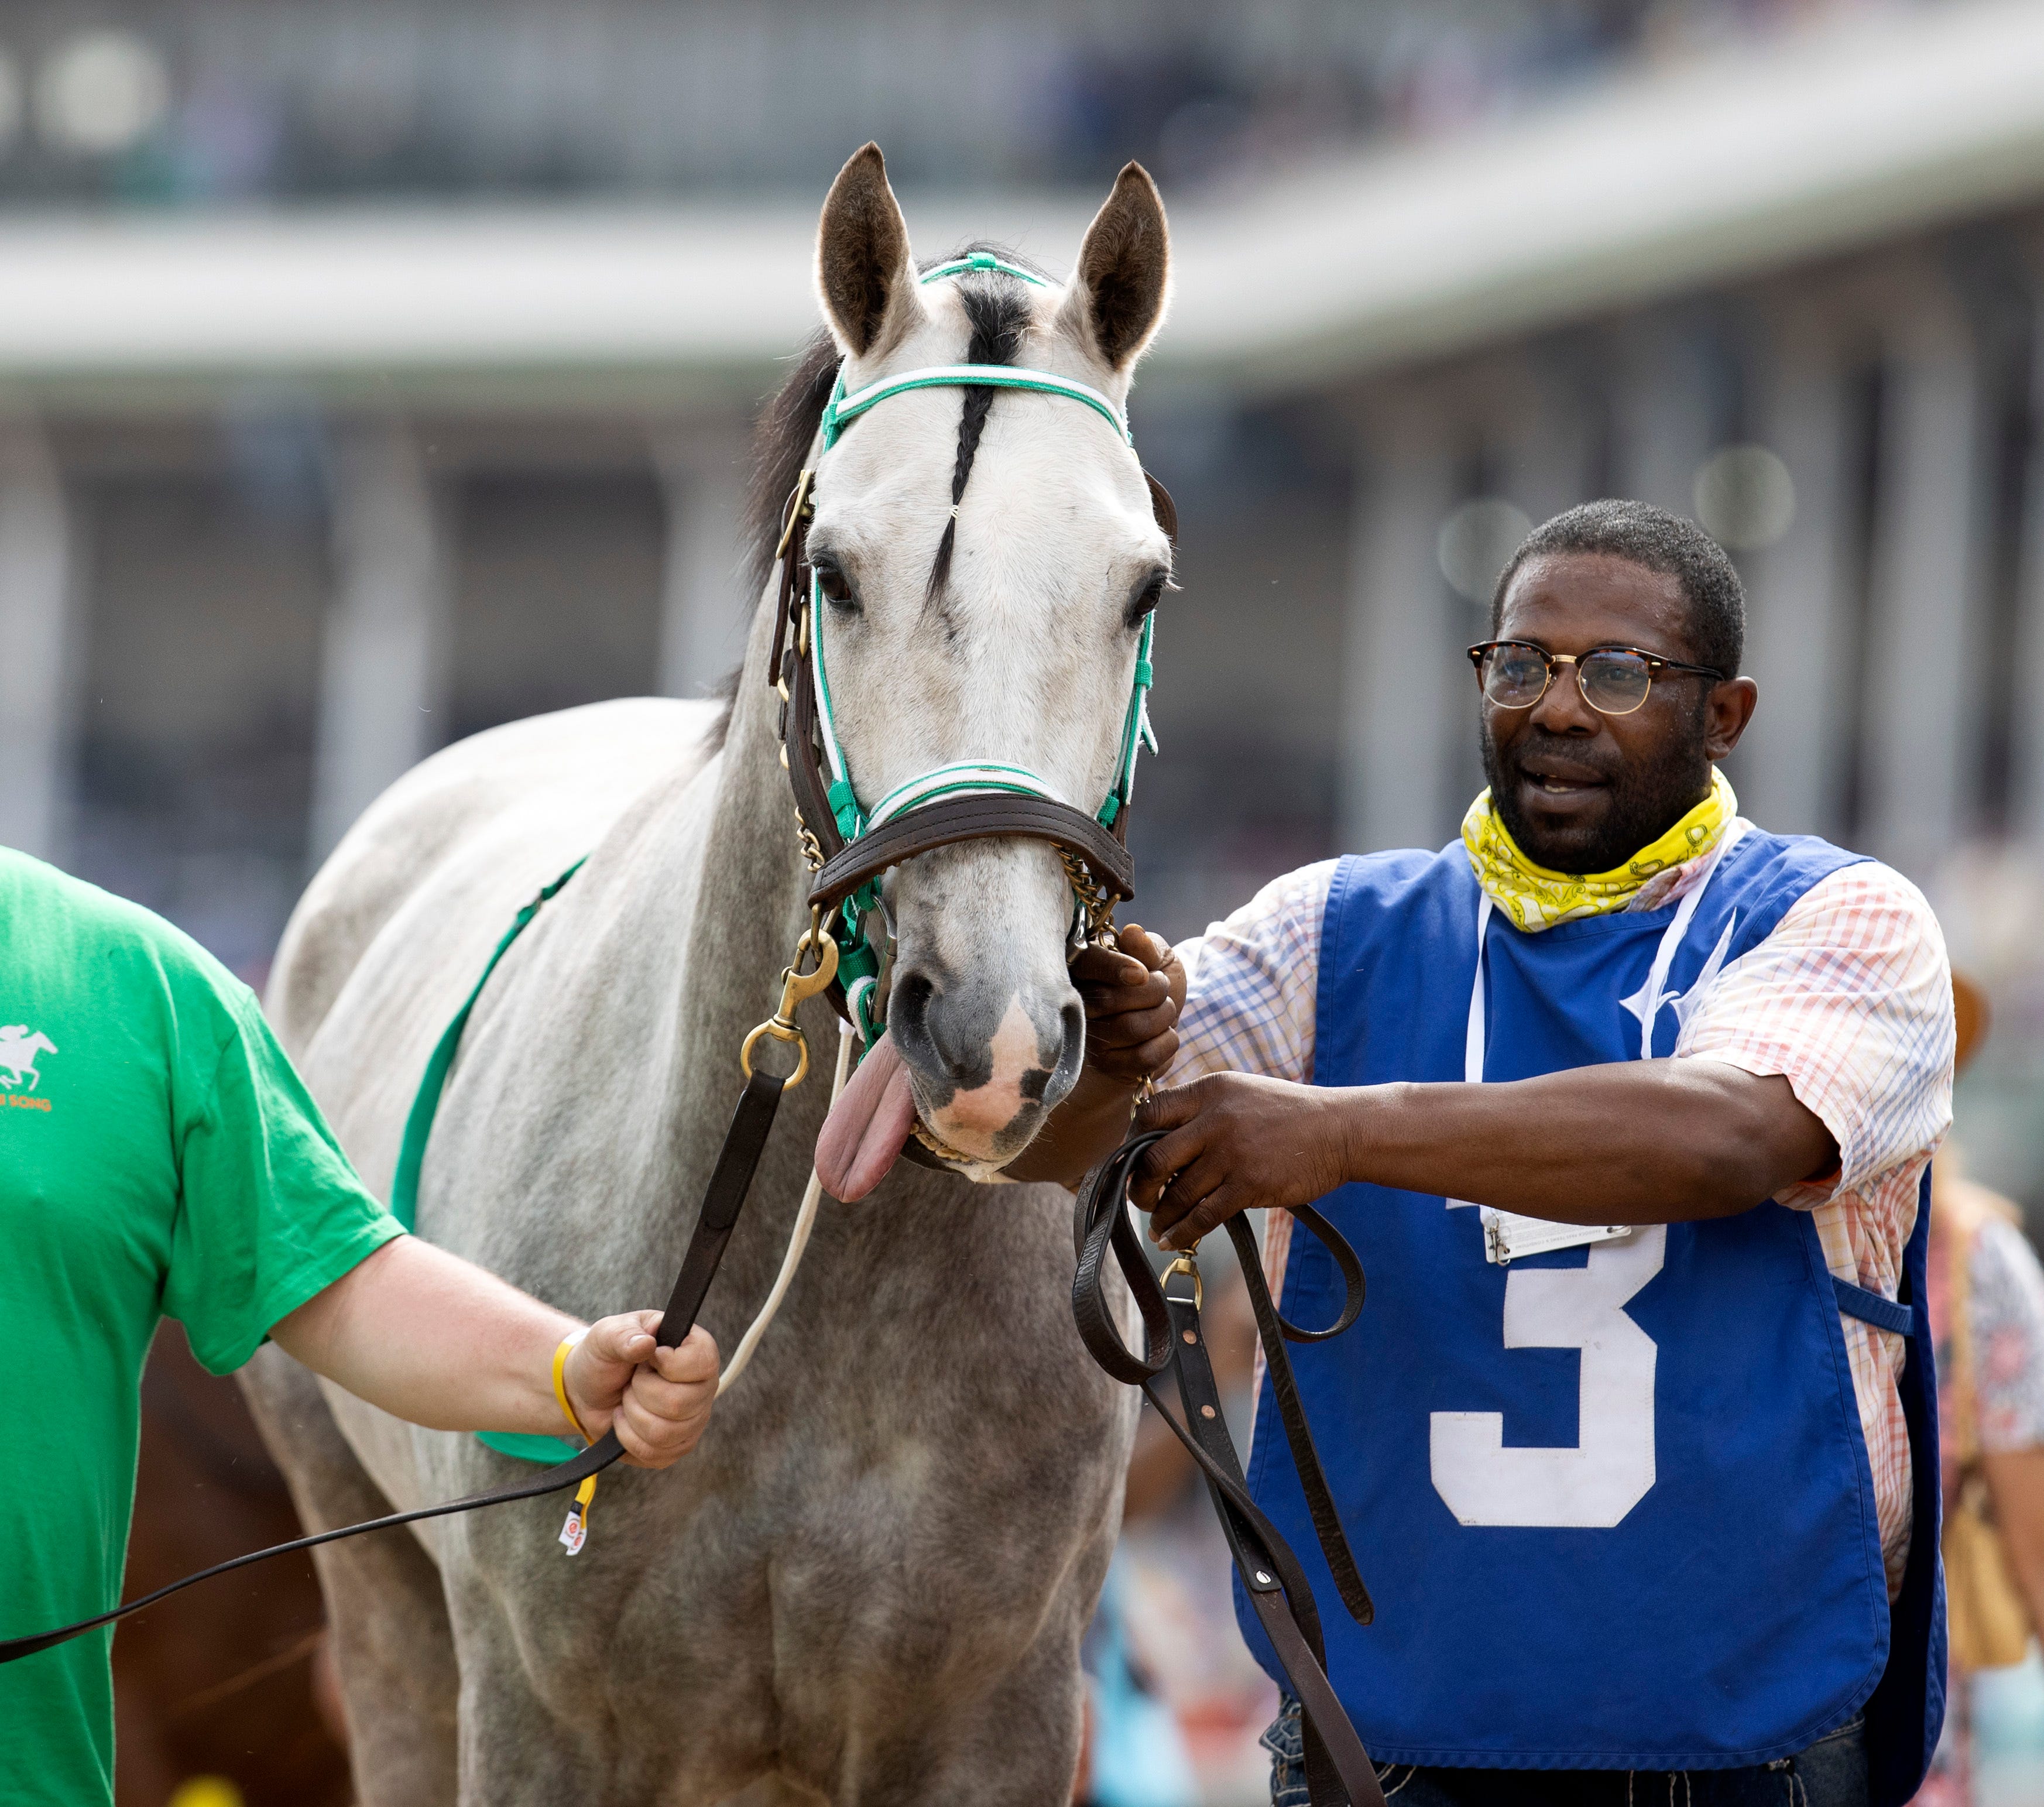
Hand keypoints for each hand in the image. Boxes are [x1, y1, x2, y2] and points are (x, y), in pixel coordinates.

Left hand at [561, 1314, 718, 1469]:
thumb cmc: (605, 1356)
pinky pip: (655, 1454)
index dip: (669, 1365)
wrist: (586, 1390)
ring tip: (628, 1399)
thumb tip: (646, 1344)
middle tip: (633, 1380)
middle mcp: (702, 1386)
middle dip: (640, 1392)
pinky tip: (624, 1421)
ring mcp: (693, 1420)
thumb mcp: (608, 1335)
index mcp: (696, 1349)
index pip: (703, 1364)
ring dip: (632, 1415)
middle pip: (679, 1404)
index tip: (649, 1358)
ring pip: (664, 1433)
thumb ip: (625, 1335)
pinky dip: (628, 1438)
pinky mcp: (677, 1447)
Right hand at [1069, 922, 1183, 1089]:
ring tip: (1164, 1011)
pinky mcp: (1107, 1066)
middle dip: (1153, 991)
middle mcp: (1078, 1003)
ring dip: (1164, 1017)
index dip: (1114, 968)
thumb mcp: (1158, 958)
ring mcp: (1090, 1039)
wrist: (1162, 1024)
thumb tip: (1133, 934)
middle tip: (1162, 988)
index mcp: (1085, 967)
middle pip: (1110, 999)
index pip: (1088, 964)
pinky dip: (1167, 1044)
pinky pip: (1143, 1057)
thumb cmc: (1154, 986)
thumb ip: (1147, 946)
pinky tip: (1163, 1036)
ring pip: (1131, 1028)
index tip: (1142, 973)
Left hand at [1132, 1072, 1353, 1249]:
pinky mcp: (1249, 1184)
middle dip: (1140, 1186)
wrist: (1339, 1129)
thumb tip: (1160, 1138)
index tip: (1133, 1161)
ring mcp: (1231, 1153)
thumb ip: (1203, 1110)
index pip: (1150, 1112)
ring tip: (1158, 1227)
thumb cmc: (1289, 1114)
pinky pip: (1203, 1216)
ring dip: (1161, 1216)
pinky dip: (1183, 1232)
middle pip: (1153, 1157)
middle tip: (1142, 1200)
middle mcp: (1214, 1119)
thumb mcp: (1241, 1092)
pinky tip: (1174, 1240)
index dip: (1132, 1140)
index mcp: (1209, 1091)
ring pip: (1176, 1192)